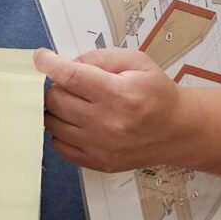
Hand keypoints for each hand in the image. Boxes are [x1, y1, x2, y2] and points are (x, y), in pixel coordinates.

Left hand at [36, 48, 197, 172]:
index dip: (49, 64)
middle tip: (68, 83)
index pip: (70, 76)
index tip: (41, 58)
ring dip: (55, 108)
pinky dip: (60, 130)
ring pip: (52, 123)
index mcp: (119, 94)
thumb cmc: (157, 94)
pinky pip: (59, 145)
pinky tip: (75, 122)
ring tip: (73, 102)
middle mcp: (107, 123)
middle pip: (56, 99)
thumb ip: (99, 57)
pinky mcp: (98, 162)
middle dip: (55, 86)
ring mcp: (100, 146)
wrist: (179, 130)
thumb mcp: (137, 62)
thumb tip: (66, 63)